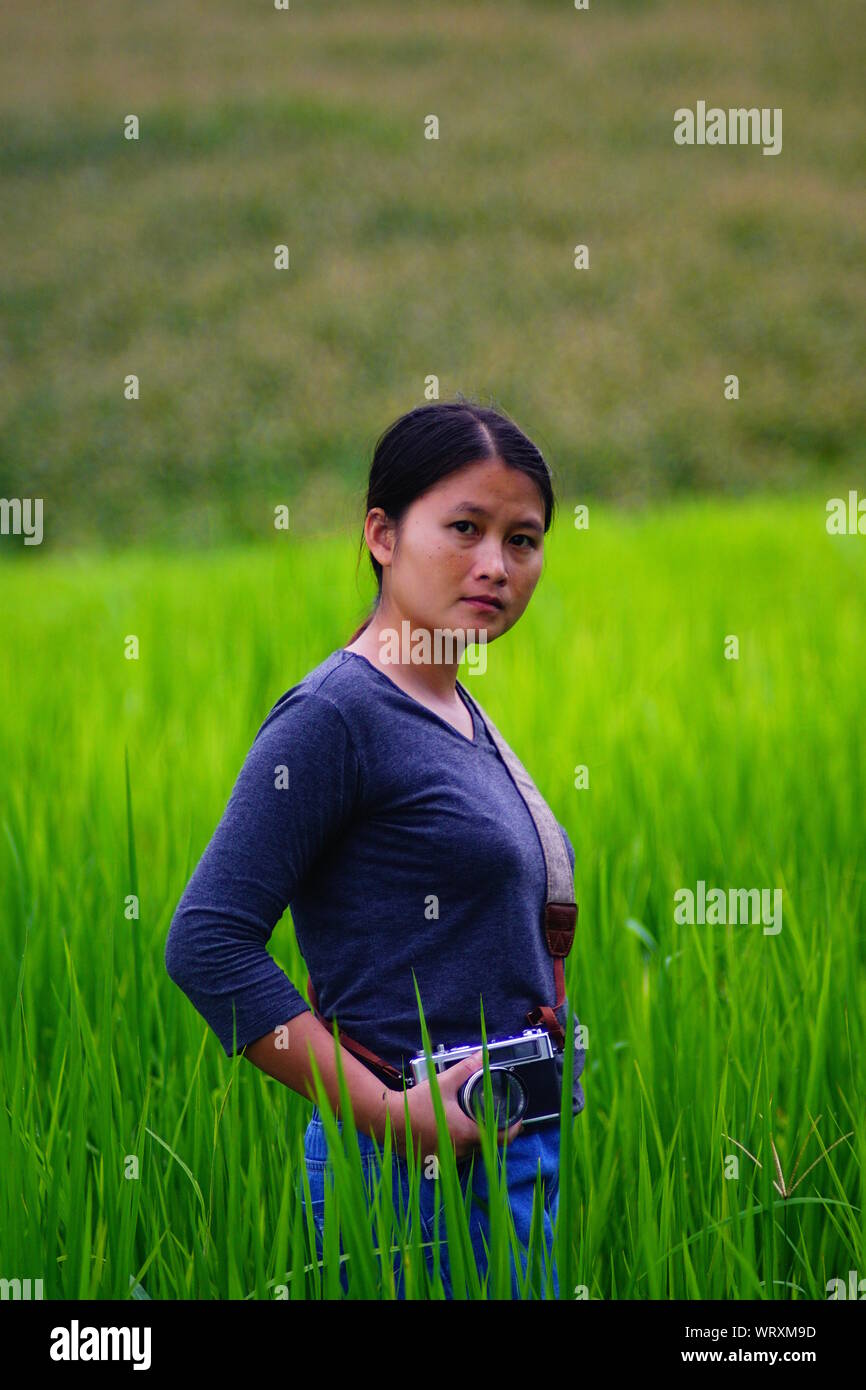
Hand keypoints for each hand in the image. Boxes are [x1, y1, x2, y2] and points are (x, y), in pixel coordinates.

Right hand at [385, 1050, 523, 1160]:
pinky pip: (451, 1159)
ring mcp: (446, 1160)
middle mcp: (459, 1150)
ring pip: (468, 1153)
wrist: (389, 1120)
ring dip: (472, 1142)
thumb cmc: (418, 1103)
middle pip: (484, 1146)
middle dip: (491, 1134)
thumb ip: (466, 1069)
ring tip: (470, 1125)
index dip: (514, 1131)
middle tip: (493, 1119)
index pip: (500, 1139)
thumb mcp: (444, 1083)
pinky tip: (449, 1136)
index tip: (519, 1122)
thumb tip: (482, 1055)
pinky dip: (455, 1148)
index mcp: (466, 1133)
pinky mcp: (433, 1164)